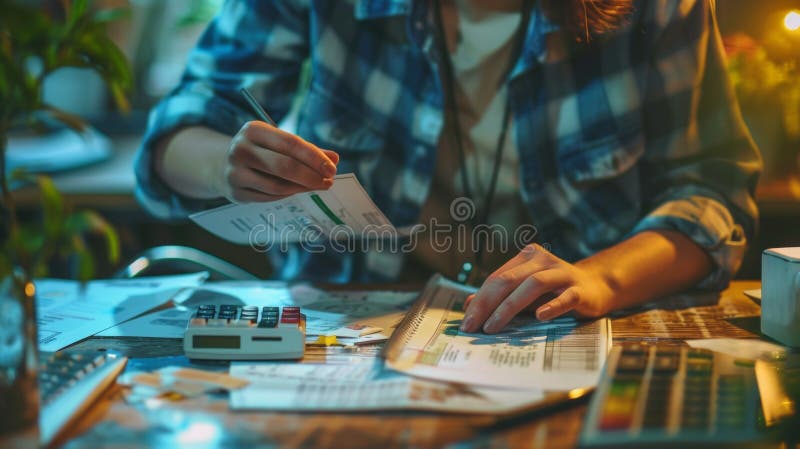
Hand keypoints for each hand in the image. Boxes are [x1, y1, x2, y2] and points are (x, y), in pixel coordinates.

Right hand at [220, 121, 338, 202]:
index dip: (314, 156)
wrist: (222, 165)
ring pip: (278, 186)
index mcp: (253, 130)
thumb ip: (307, 149)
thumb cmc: (261, 151)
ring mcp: (235, 172)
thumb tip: (334, 158)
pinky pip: (270, 197)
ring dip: (302, 188)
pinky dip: (288, 195)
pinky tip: (298, 190)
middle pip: (284, 166)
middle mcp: (240, 149)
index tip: (332, 167)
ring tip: (317, 186)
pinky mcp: (236, 193)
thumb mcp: (279, 142)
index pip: (290, 143)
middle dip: (311, 176)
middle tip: (328, 181)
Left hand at [460, 244, 615, 333]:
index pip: (496, 278)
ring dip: (509, 306)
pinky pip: (565, 296)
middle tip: (474, 327)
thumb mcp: (524, 293)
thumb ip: (500, 297)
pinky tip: (540, 316)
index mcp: (526, 257)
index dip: (479, 300)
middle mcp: (542, 260)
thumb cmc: (555, 292)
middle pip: (508, 279)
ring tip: (494, 326)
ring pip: (532, 284)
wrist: (597, 288)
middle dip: (487, 304)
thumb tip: (468, 305)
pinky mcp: (580, 289)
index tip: (466, 322)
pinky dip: (552, 305)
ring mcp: (562, 272)